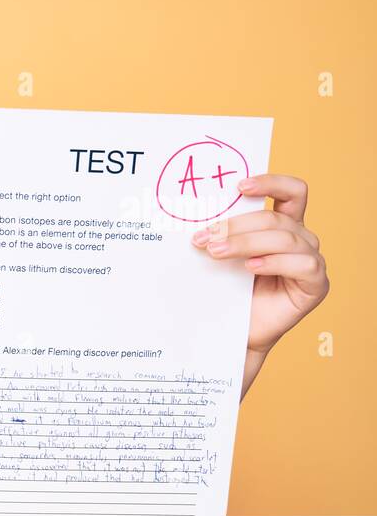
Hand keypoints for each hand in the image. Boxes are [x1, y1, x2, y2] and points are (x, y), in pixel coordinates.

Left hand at [191, 173, 329, 355]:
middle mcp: (301, 239)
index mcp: (283, 225)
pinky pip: (303, 264)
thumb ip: (224, 235)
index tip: (239, 187)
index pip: (291, 192)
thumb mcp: (224, 256)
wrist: (234, 332)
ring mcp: (311, 261)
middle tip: (204, 237)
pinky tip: (251, 267)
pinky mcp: (315, 284)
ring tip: (216, 253)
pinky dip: (274, 262)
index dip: (271, 183)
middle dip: (236, 226)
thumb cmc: (229, 291)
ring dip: (246, 243)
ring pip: (285, 239)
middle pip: (275, 219)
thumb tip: (199, 219)